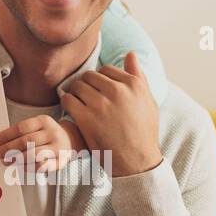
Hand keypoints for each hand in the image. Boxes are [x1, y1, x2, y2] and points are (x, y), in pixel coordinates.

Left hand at [0, 113, 81, 172]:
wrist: (71, 140)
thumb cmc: (48, 135)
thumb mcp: (37, 127)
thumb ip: (22, 133)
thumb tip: (1, 143)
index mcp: (44, 121)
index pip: (21, 127)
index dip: (6, 135)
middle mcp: (52, 133)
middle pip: (27, 141)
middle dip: (8, 148)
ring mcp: (58, 147)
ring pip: (34, 153)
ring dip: (17, 159)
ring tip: (6, 161)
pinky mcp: (61, 161)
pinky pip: (43, 166)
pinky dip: (29, 167)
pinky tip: (21, 167)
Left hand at [59, 51, 162, 176]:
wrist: (137, 162)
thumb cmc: (144, 132)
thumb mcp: (149, 102)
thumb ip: (139, 76)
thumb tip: (130, 53)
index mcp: (133, 84)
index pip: (107, 70)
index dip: (101, 81)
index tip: (99, 92)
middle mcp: (118, 91)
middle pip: (90, 76)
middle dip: (86, 85)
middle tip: (85, 98)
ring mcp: (101, 104)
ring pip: (78, 86)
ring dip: (75, 93)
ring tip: (78, 104)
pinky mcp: (87, 118)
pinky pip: (68, 100)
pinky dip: (66, 103)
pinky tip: (71, 110)